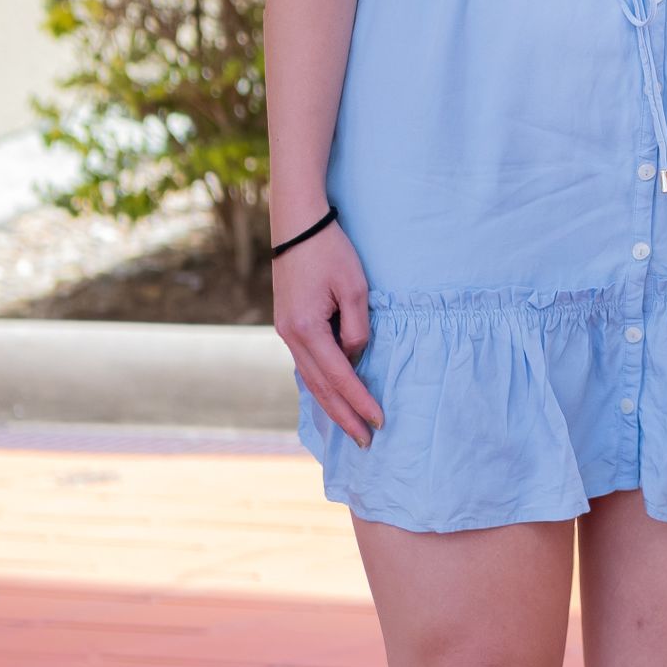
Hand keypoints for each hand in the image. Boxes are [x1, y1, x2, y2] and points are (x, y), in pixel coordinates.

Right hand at [274, 217, 378, 440]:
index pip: (340, 377)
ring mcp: (286, 332)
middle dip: (344, 417)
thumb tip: (355, 357)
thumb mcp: (354, 288)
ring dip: (332, 405)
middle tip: (366, 442)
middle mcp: (291, 337)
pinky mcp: (288, 325)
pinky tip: (332, 397)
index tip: (379, 422)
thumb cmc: (330, 251)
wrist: (298, 225)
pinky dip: (321, 385)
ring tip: (351, 427)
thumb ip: (358, 328)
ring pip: (311, 380)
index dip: (361, 402)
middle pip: (321, 388)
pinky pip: (306, 365)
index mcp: (307, 329)